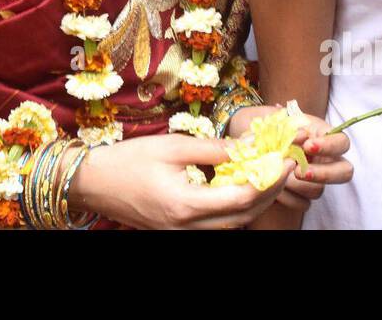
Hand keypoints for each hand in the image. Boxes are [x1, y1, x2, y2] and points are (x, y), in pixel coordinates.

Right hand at [71, 133, 294, 228]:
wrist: (94, 183)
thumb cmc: (129, 160)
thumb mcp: (173, 146)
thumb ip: (214, 149)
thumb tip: (250, 146)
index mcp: (187, 205)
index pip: (244, 197)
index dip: (271, 177)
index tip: (287, 157)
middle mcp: (189, 228)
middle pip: (245, 215)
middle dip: (271, 190)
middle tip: (286, 164)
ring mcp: (184, 234)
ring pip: (234, 224)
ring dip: (256, 200)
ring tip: (268, 172)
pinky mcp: (179, 232)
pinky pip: (218, 224)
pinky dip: (236, 207)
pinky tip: (240, 185)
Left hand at [228, 105, 352, 212]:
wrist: (250, 136)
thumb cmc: (270, 124)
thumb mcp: (281, 120)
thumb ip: (292, 127)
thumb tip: (301, 136)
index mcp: (324, 137)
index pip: (342, 143)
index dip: (330, 146)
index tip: (308, 145)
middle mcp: (325, 159)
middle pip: (344, 172)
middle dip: (323, 173)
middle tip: (299, 171)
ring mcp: (315, 179)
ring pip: (319, 190)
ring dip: (297, 185)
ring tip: (278, 175)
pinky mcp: (301, 194)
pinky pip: (303, 203)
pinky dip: (287, 197)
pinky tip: (274, 186)